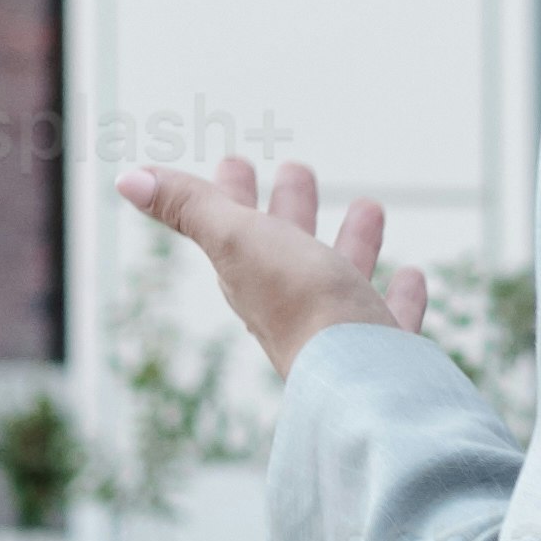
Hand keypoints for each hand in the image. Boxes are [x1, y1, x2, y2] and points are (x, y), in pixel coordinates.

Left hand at [110, 160, 421, 386]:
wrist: (361, 377)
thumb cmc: (301, 304)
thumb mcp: (239, 239)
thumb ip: (190, 208)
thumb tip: (127, 180)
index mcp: (253, 278)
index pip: (233, 226)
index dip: (229, 192)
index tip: (235, 162)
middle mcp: (291, 306)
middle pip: (287, 248)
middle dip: (289, 208)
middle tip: (297, 170)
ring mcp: (338, 331)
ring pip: (341, 277)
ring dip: (351, 242)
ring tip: (368, 206)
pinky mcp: (381, 351)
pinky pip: (388, 319)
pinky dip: (399, 295)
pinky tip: (412, 275)